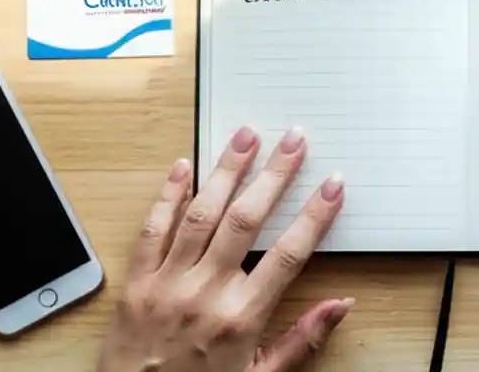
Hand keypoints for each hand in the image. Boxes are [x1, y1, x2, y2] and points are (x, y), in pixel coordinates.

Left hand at [97, 128, 352, 371]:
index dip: (314, 216)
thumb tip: (341, 305)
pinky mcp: (136, 283)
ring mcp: (167, 284)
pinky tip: (183, 167)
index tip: (333, 186)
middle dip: (275, 175)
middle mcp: (205, 294)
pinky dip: (167, 195)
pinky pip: (152, 229)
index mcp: (241, 318)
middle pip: (246, 220)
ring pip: (202, 214)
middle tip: (294, 140)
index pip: (288, 254)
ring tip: (246, 136)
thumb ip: (302, 341)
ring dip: (227, 171)